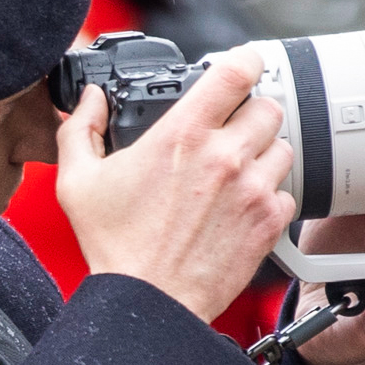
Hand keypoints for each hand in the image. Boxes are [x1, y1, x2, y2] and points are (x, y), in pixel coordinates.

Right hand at [56, 48, 296, 323]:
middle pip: (267, 107)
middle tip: (229, 132)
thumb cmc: (116, 248)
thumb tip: (91, 101)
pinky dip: (269, 196)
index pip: (236, 70)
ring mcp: (252, 189)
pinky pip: (286, 192)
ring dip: (263, 154)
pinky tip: (241, 207)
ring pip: (282, 147)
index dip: (243, 60)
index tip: (240, 66)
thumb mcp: (78, 182)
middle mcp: (225, 156)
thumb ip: (82, 129)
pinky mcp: (268, 222)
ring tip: (235, 173)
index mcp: (183, 134)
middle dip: (249, 114)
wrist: (149, 303)